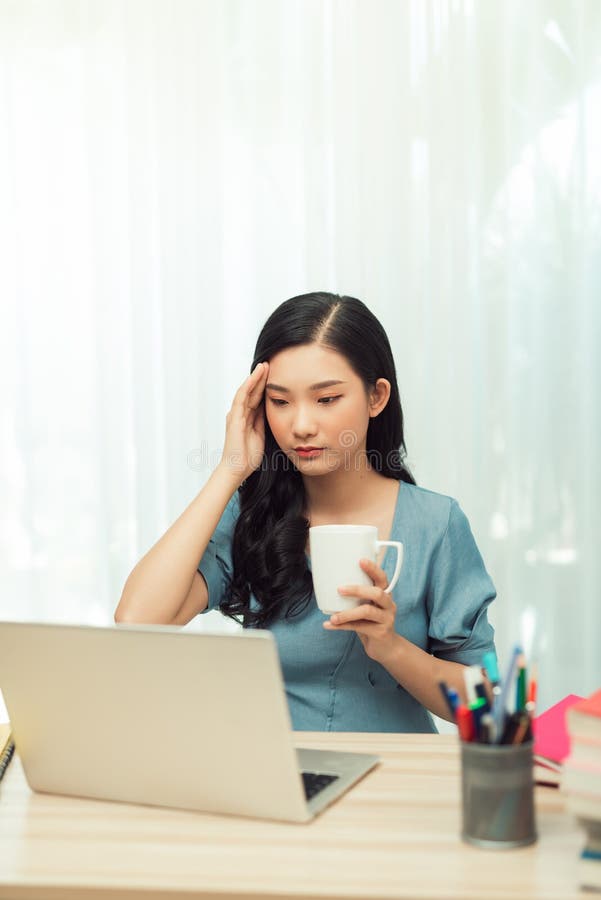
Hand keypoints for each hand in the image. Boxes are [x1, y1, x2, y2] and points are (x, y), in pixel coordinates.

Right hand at [220, 362, 268, 481]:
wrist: (236, 469)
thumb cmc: (247, 456)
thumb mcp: (261, 434)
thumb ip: (262, 421)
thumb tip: (272, 409)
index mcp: (247, 417)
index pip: (257, 397)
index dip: (264, 385)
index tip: (275, 374)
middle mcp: (239, 413)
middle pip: (252, 391)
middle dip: (260, 377)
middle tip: (270, 363)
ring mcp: (236, 414)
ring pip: (246, 391)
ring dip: (255, 378)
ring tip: (264, 366)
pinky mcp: (234, 418)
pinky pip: (241, 398)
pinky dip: (247, 387)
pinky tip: (254, 378)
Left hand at [322, 558, 398, 662]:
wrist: (386, 648)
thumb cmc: (372, 622)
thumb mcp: (367, 606)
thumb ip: (357, 597)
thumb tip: (329, 585)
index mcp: (385, 594)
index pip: (382, 578)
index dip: (373, 569)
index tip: (360, 561)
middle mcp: (389, 604)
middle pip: (377, 593)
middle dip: (357, 589)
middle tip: (340, 589)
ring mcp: (386, 619)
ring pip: (367, 611)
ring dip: (347, 613)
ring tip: (333, 617)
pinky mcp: (381, 632)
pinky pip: (359, 627)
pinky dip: (342, 626)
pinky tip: (329, 625)